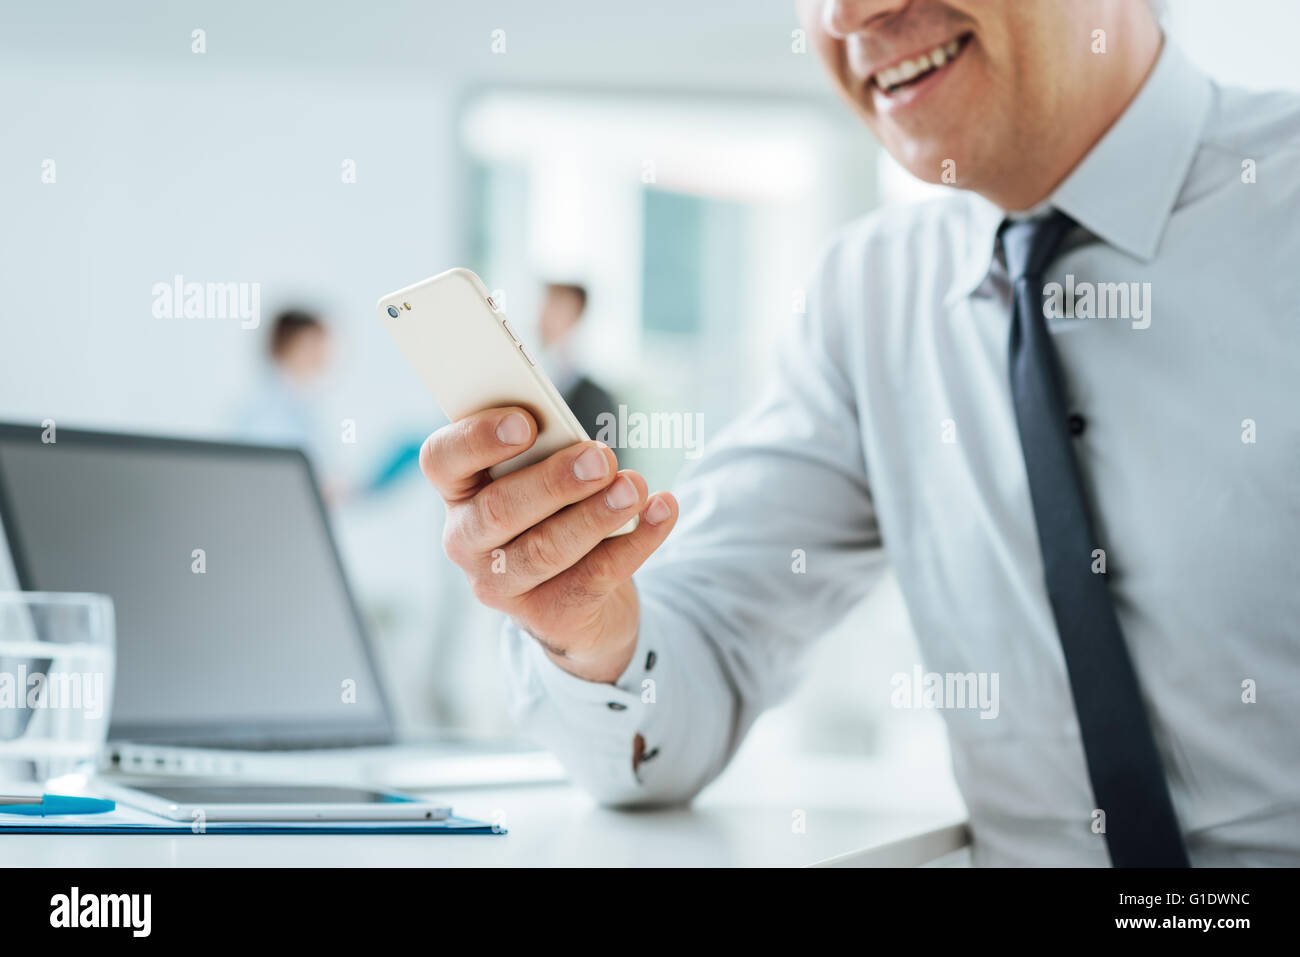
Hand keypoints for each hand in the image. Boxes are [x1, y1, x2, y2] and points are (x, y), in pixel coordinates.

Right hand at [421, 406, 677, 682]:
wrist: (579, 598)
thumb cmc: (555, 512)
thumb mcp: (545, 475)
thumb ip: (550, 453)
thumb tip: (584, 446)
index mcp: (458, 490)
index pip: (442, 459)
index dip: (477, 439)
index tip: (525, 423)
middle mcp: (466, 540)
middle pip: (498, 510)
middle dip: (553, 482)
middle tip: (600, 458)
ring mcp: (500, 585)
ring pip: (546, 550)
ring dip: (596, 515)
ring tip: (635, 487)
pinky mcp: (547, 615)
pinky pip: (594, 575)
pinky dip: (636, 541)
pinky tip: (662, 510)